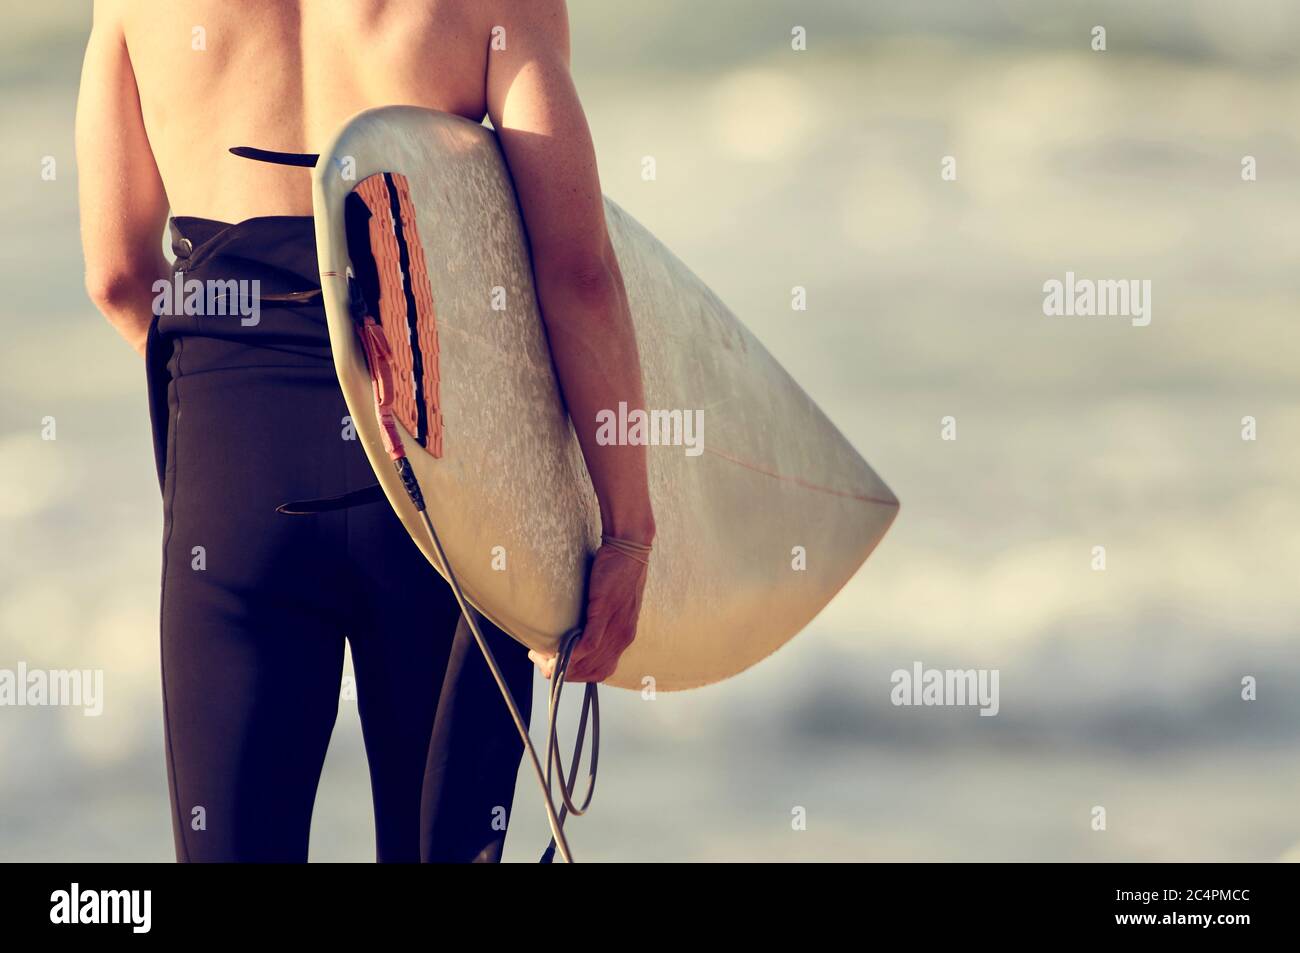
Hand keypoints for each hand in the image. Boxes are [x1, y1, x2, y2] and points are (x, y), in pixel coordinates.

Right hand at [529, 542, 648, 682]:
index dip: (577, 674)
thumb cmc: (618, 573)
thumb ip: (600, 622)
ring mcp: (615, 626)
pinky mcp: (605, 611)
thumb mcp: (614, 606)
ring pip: (590, 662)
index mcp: (624, 637)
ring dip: (564, 664)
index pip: (601, 671)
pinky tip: (560, 652)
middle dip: (566, 673)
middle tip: (543, 662)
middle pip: (593, 672)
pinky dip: (575, 652)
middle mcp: (622, 637)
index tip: (558, 668)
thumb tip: (577, 632)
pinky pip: (591, 641)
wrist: (630, 549)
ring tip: (542, 656)